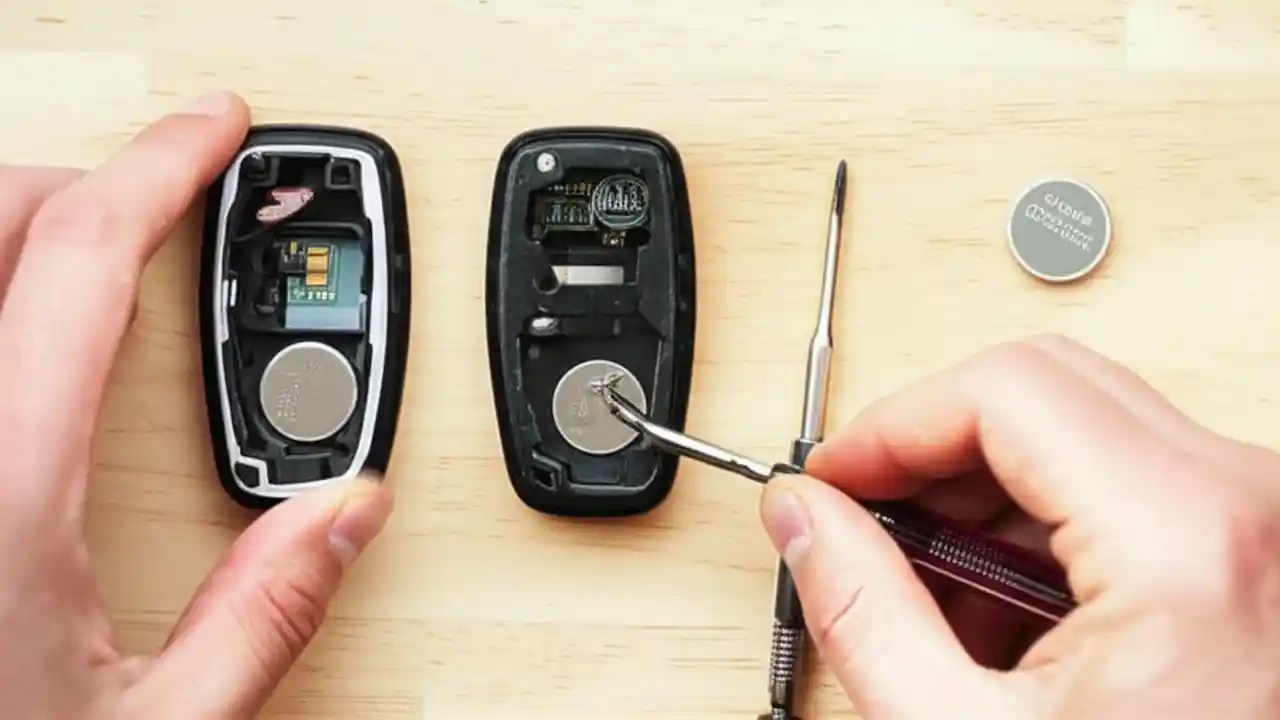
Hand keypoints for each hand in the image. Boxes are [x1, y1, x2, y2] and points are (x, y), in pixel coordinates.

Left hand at [0, 92, 392, 719]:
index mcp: (3, 488)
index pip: (85, 260)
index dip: (162, 168)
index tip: (212, 129)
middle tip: (160, 207)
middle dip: (83, 188)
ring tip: (87, 258)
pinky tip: (25, 345)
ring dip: (21, 242)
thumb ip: (266, 613)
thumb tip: (344, 515)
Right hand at [761, 336, 1279, 718]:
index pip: (1004, 390)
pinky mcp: (1257, 551)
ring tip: (931, 590)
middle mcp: (1248, 507)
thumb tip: (804, 518)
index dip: (892, 425)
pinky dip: (1046, 529)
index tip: (836, 475)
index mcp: (1186, 540)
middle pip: (1046, 389)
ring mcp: (1263, 525)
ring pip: (1086, 429)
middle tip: (864, 513)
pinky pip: (1131, 484)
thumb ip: (860, 607)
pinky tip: (1004, 615)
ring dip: (986, 494)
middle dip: (933, 448)